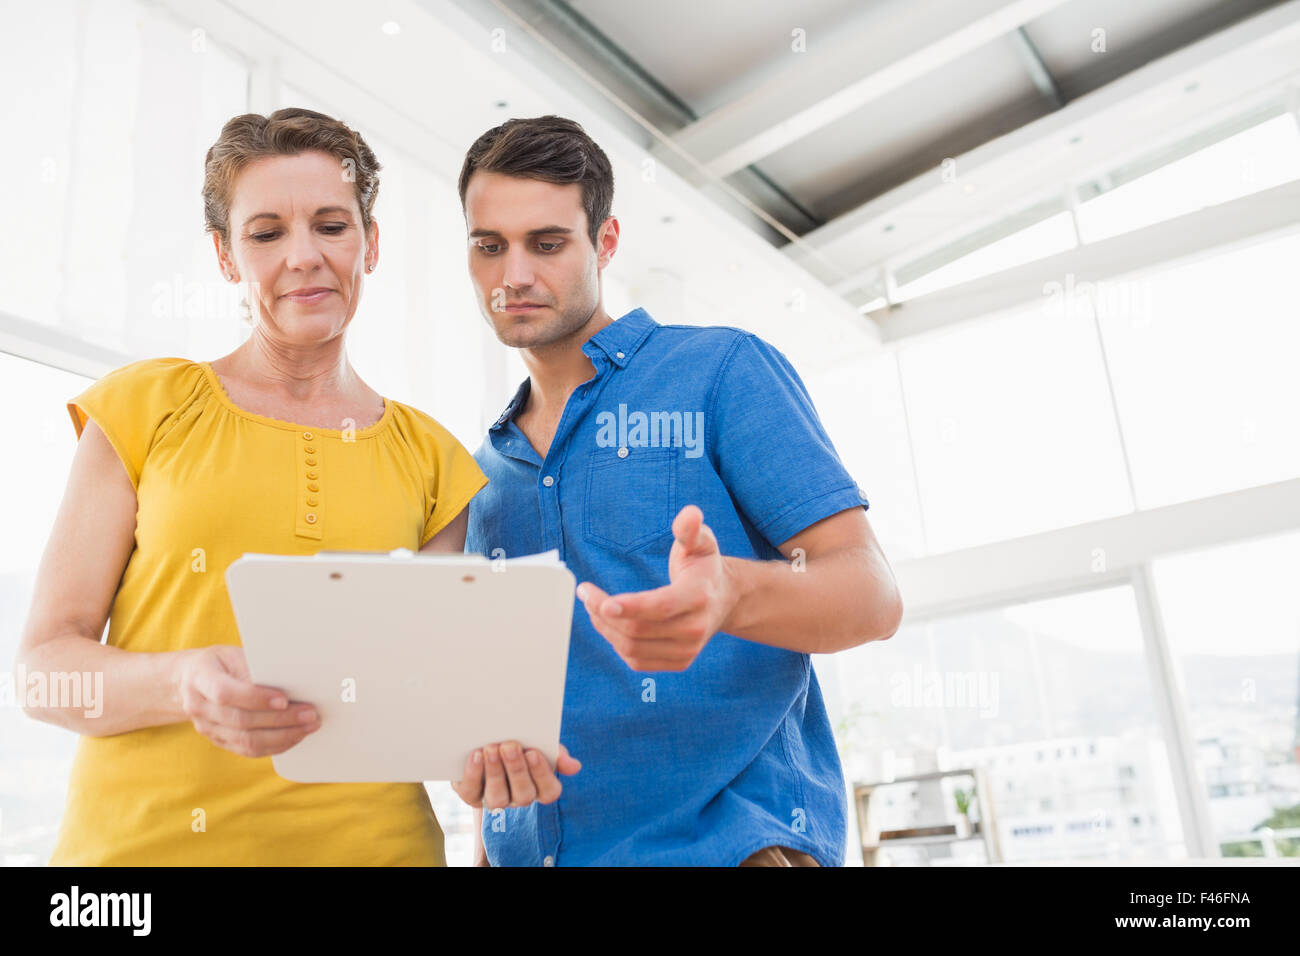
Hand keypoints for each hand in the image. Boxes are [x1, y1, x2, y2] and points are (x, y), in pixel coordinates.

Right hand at [177, 645, 319, 756]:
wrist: (190, 680)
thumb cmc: (219, 663)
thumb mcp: (233, 654)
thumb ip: (254, 668)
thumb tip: (289, 682)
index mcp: (200, 678)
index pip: (226, 693)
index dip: (256, 698)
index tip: (284, 700)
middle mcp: (199, 706)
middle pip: (241, 720)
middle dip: (280, 719)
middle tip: (309, 714)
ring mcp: (207, 727)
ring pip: (246, 741)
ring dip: (282, 736)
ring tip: (308, 726)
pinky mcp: (218, 740)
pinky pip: (247, 750)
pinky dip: (274, 746)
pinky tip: (294, 736)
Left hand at [452, 741, 580, 808]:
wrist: (486, 738)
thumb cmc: (522, 741)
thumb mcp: (540, 743)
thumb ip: (556, 752)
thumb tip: (575, 766)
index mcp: (540, 787)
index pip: (549, 791)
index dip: (542, 774)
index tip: (534, 752)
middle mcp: (519, 798)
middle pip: (524, 795)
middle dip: (517, 769)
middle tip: (510, 745)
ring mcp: (495, 800)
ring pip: (498, 798)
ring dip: (495, 773)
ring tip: (491, 748)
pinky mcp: (471, 795)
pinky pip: (472, 792)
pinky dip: (474, 774)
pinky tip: (476, 755)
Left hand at [577, 505, 737, 671]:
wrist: (724, 599)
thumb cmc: (704, 566)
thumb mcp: (702, 542)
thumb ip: (691, 529)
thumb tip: (690, 515)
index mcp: (699, 597)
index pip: (660, 607)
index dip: (630, 607)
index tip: (601, 601)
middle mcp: (695, 628)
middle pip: (638, 630)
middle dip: (603, 613)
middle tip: (585, 593)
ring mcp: (687, 650)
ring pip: (633, 648)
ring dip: (605, 628)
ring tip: (593, 606)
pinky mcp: (679, 662)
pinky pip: (637, 660)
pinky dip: (616, 643)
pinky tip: (609, 623)